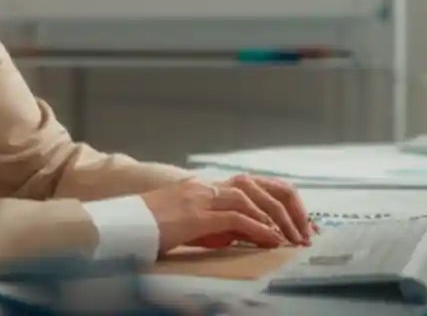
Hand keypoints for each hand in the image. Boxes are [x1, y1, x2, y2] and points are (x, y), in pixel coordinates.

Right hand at [140, 175, 317, 254]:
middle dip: (289, 208)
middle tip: (306, 231)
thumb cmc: (150, 227)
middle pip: (261, 186)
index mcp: (207, 186)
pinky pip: (236, 219)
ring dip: (278, 220)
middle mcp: (208, 186)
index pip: (255, 185)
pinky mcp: (196, 216)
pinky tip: (272, 241)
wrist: (121, 225)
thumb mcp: (191, 223)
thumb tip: (249, 235)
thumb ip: (219, 224)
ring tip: (293, 239)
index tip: (300, 223)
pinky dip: (258, 230)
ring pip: (253, 200)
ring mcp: (201, 198)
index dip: (281, 202)